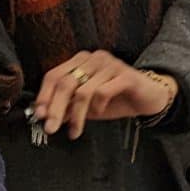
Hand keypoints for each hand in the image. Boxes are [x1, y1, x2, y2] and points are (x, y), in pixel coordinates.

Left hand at [35, 52, 174, 139]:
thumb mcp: (87, 106)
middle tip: (51, 129)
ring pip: (83, 91)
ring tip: (75, 131)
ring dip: (76, 115)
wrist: (150, 98)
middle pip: (65, 83)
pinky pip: (103, 92)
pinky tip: (99, 113)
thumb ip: (69, 107)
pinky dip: (97, 107)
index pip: (54, 75)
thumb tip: (45, 115)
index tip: (39, 115)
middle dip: (56, 109)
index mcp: (80, 61)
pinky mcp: (125, 75)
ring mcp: (110, 64)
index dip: (44, 96)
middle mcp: (93, 58)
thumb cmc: (117, 99)